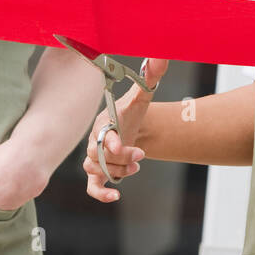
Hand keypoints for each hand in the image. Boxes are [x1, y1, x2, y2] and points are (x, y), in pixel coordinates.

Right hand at [83, 57, 167, 202]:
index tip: (121, 144)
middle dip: (121, 159)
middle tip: (141, 154)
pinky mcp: (100, 174)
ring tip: (137, 166)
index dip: (110, 142)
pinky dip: (101, 195)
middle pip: (98, 157)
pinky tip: (116, 198)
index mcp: (103, 123)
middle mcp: (94, 142)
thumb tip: (161, 57)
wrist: (130, 126)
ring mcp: (95, 159)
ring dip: (118, 173)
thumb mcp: (142, 95)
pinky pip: (92, 188)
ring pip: (97, 172)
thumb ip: (150, 77)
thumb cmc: (133, 111)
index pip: (100, 135)